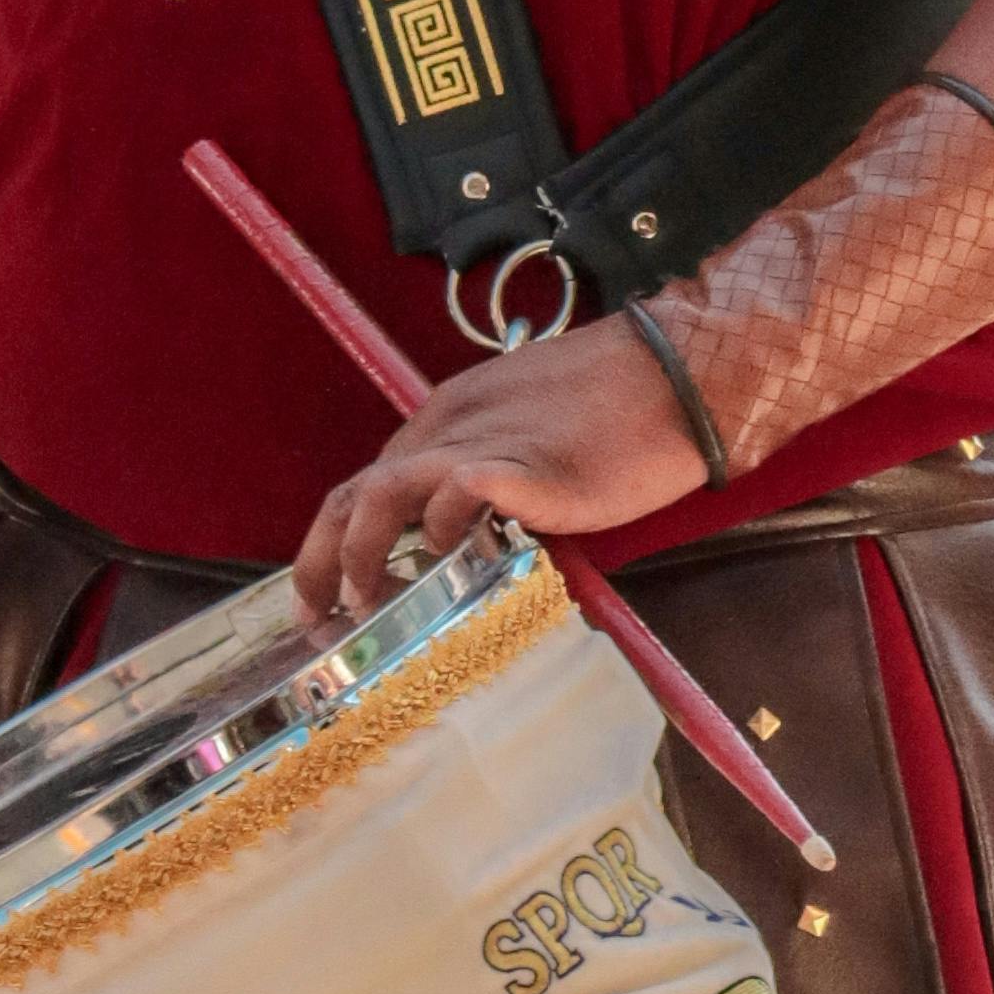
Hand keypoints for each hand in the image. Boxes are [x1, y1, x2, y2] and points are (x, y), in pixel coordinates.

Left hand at [292, 318, 708, 619]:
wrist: (678, 376)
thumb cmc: (619, 406)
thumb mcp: (529, 427)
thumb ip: (487, 471)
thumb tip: (466, 529)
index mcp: (450, 415)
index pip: (369, 480)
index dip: (338, 540)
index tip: (331, 591)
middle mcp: (451, 426)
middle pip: (355, 492)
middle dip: (322, 560)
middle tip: (315, 617)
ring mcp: (483, 444)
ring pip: (382, 494)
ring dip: (361, 557)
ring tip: (366, 605)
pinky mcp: (523, 469)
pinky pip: (455, 497)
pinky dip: (441, 534)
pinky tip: (454, 566)